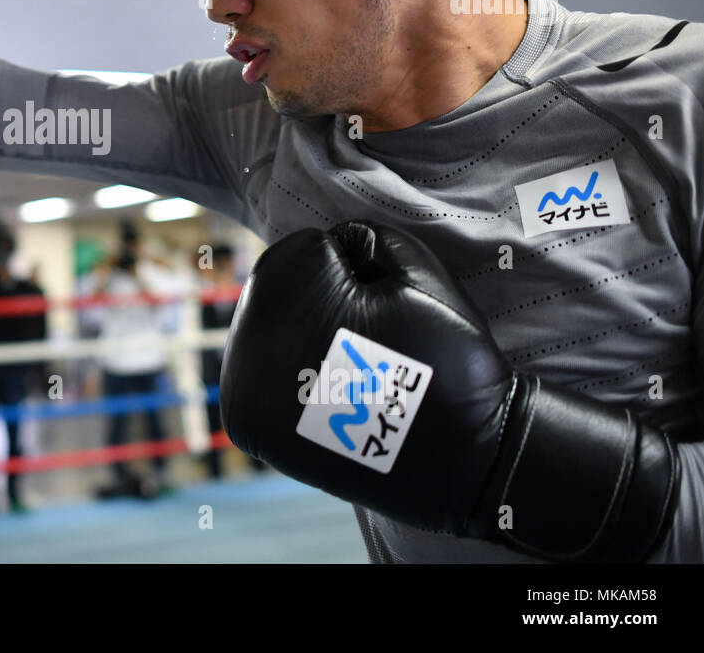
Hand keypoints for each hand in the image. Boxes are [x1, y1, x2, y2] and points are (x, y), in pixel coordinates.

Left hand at [221, 221, 677, 561]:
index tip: (383, 301)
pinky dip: (287, 373)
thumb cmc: (444, 360)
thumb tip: (335, 243)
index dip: (352, 266)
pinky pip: (257, 373)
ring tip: (352, 366)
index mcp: (282, 297)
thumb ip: (365, 239)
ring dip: (298, 334)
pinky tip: (329, 388)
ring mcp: (237, 389)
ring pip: (262, 330)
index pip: (303, 249)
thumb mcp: (416, 270)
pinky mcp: (244, 425)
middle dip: (318, 298)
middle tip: (372, 339)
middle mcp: (244, 343)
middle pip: (274, 288)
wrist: (465, 464)